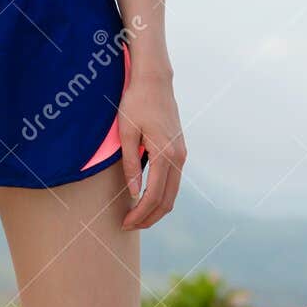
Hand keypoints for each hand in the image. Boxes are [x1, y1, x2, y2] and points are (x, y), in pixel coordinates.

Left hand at [118, 70, 185, 230]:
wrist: (154, 81)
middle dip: (148, 218)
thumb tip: (133, 193)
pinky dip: (161, 196)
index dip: (139, 214)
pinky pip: (173, 182)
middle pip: (167, 201)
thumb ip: (130, 164)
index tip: (125, 222)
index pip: (154, 196)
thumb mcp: (126, 133)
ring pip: (172, 194)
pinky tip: (145, 198)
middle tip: (128, 225)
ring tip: (136, 216)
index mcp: (165, 154)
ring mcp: (182, 154)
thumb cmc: (136, 103)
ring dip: (155, 210)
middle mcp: (178, 157)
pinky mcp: (180, 151)